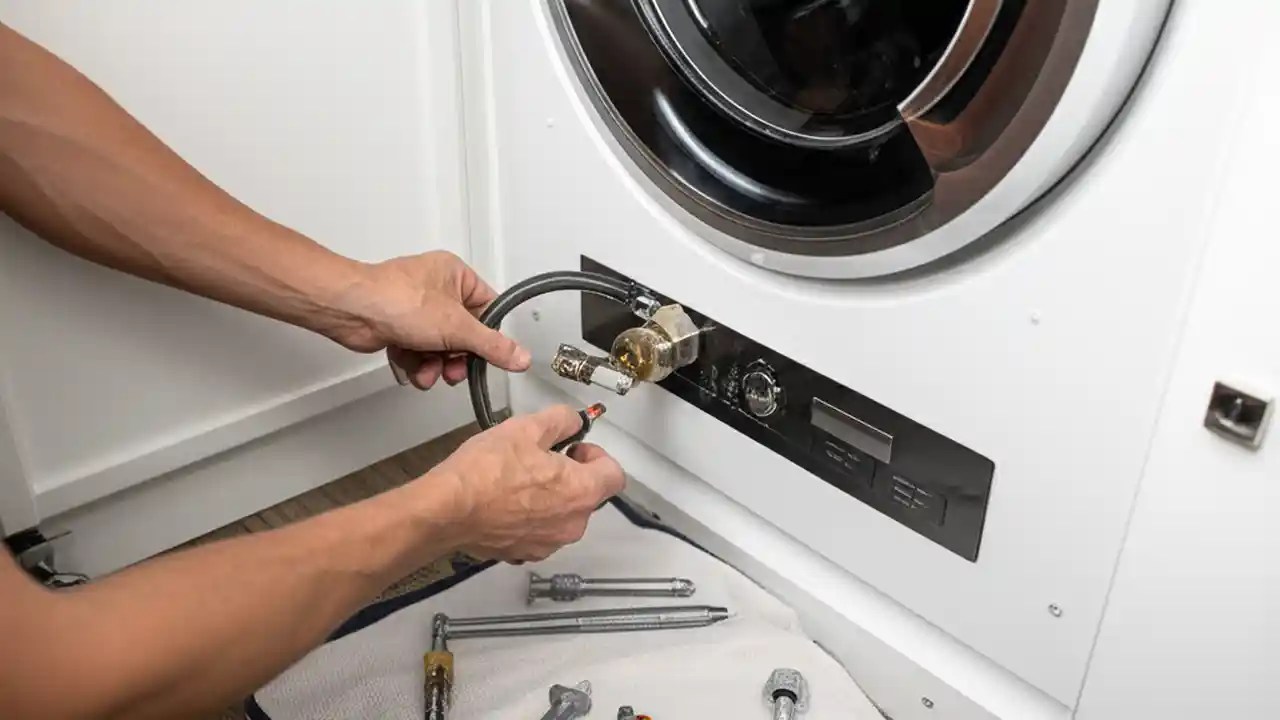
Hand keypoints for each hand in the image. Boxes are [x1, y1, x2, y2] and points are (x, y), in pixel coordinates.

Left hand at [334, 250, 531, 388]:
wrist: (352, 310)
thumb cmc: (398, 301)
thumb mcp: (457, 328)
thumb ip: (492, 346)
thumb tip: (520, 356)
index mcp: (456, 275)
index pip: (488, 309)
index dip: (488, 336)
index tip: (488, 356)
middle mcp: (437, 289)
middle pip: (463, 333)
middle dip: (457, 358)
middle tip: (454, 371)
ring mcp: (416, 308)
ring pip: (439, 347)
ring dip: (435, 365)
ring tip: (428, 373)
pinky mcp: (397, 326)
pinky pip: (418, 351)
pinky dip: (415, 364)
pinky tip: (411, 369)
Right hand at [424, 405, 625, 562]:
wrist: (446, 509)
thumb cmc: (486, 471)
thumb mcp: (527, 427)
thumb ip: (561, 421)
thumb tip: (574, 421)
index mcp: (581, 492)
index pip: (615, 475)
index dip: (597, 456)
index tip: (575, 449)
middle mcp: (572, 524)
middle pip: (588, 496)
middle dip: (571, 476)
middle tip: (541, 459)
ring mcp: (549, 543)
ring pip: (563, 515)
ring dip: (551, 498)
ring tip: (518, 480)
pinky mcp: (524, 554)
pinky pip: (539, 532)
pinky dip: (530, 517)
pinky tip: (506, 502)